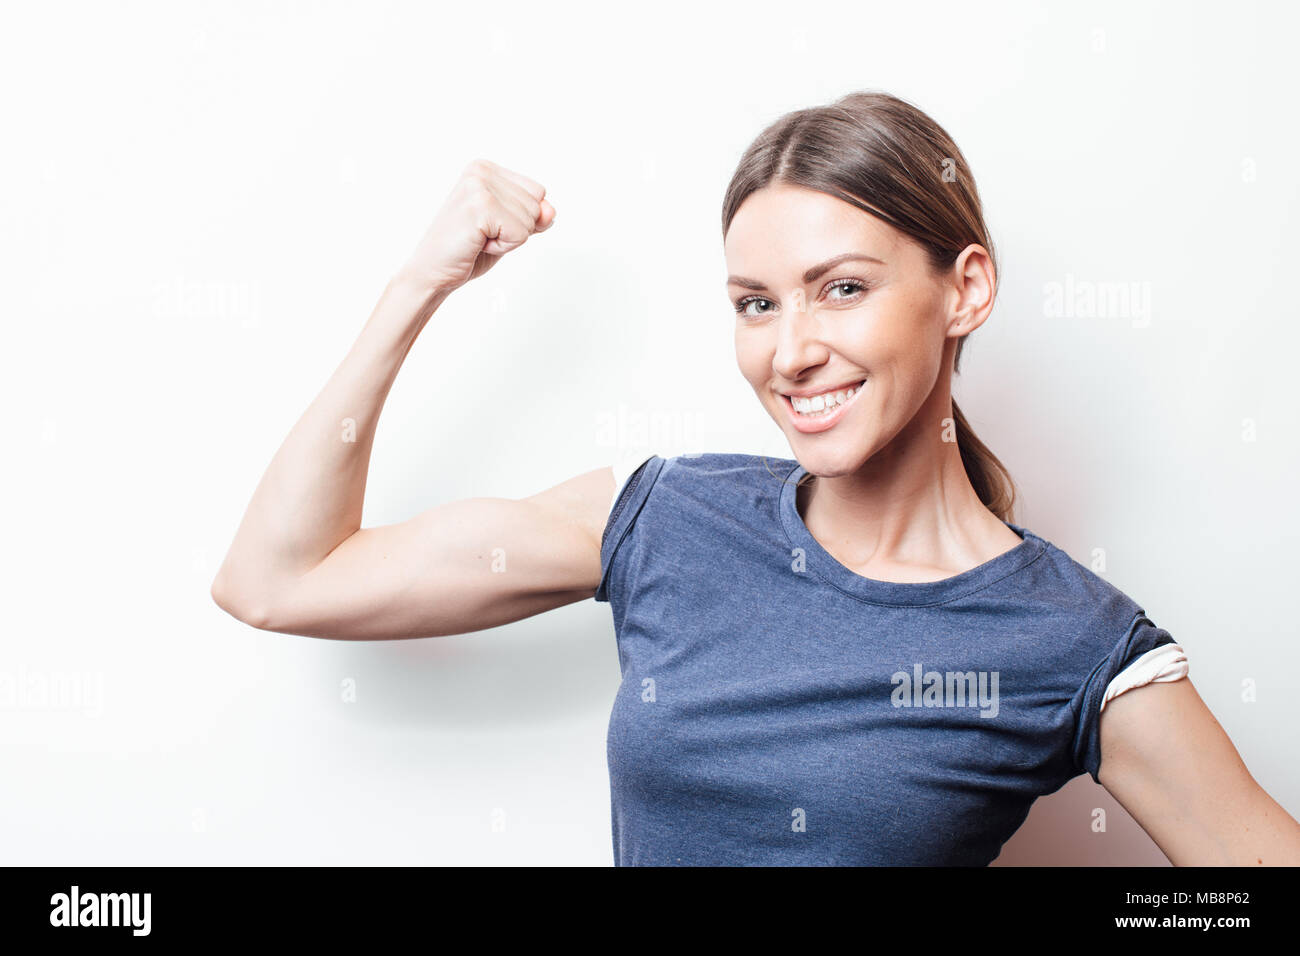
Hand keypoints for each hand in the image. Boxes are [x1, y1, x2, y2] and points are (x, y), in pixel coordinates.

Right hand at [398, 158, 555, 293]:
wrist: (432, 272)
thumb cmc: (467, 249)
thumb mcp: (507, 229)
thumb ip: (532, 217)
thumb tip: (551, 211)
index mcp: (486, 169)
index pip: (537, 192)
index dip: (520, 218)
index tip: (489, 225)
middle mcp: (481, 171)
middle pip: (536, 205)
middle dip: (515, 229)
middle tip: (481, 235)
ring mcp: (479, 186)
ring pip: (530, 220)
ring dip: (508, 239)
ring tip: (478, 238)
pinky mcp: (481, 207)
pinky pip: (520, 234)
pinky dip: (503, 247)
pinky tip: (478, 243)